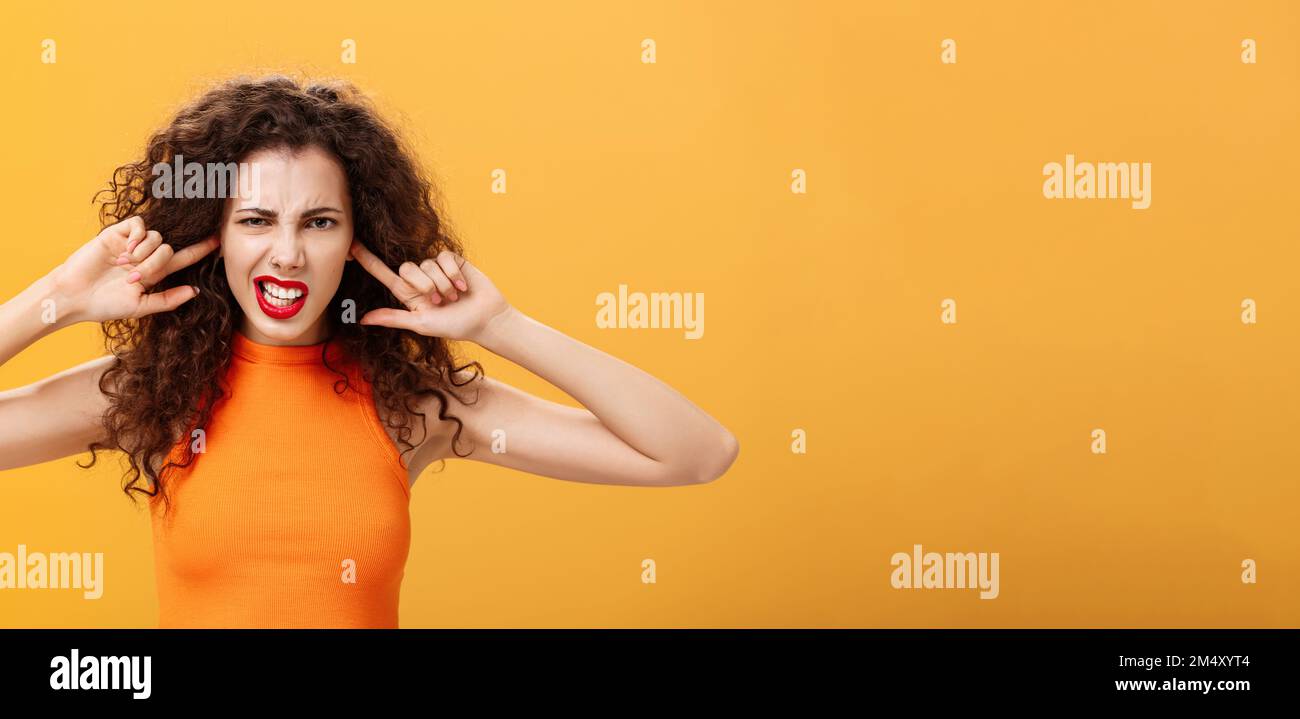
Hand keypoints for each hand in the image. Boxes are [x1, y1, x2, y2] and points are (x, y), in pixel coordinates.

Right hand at [48, 216, 219, 324]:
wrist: (74, 296)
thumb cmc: (104, 305)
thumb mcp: (141, 306)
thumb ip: (168, 300)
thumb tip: (195, 292)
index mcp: (154, 273)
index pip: (183, 258)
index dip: (201, 250)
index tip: (218, 241)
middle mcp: (145, 256)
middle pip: (170, 250)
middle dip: (155, 265)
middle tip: (133, 278)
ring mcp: (131, 244)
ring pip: (157, 238)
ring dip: (144, 254)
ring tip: (123, 266)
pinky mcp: (117, 233)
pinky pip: (140, 225)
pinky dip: (137, 238)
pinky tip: (124, 252)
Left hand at [349, 241, 511, 342]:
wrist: (485, 318)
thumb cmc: (454, 325)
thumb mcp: (421, 324)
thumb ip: (394, 318)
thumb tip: (364, 319)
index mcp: (408, 294)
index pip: (383, 273)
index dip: (367, 259)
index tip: (350, 244)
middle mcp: (420, 278)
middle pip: (407, 268)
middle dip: (424, 285)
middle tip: (440, 301)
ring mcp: (435, 268)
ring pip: (427, 264)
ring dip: (442, 283)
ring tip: (454, 296)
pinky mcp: (452, 260)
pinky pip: (444, 258)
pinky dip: (453, 274)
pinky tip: (463, 286)